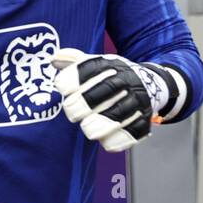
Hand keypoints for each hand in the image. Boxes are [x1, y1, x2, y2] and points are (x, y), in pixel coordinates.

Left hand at [52, 48, 169, 152]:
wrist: (147, 83)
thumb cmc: (110, 76)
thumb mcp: (94, 64)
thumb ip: (72, 62)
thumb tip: (55, 59)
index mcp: (110, 65)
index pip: (92, 67)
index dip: (75, 77)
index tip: (61, 87)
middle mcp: (126, 79)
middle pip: (107, 88)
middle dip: (87, 101)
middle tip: (72, 112)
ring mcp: (138, 99)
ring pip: (122, 110)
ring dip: (105, 122)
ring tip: (89, 131)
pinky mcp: (145, 117)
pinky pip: (138, 128)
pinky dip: (123, 137)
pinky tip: (107, 143)